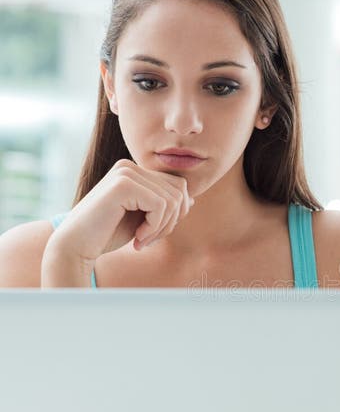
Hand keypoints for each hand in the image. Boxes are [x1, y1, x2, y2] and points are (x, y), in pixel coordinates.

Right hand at [48, 159, 194, 265]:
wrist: (76, 246)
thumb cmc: (107, 234)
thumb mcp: (142, 219)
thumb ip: (162, 206)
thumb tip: (191, 199)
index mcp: (134, 171)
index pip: (177, 186)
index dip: (175, 213)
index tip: (154, 233)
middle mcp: (129, 166)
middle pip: (179, 190)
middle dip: (171, 221)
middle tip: (149, 240)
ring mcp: (125, 172)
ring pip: (172, 199)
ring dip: (162, 227)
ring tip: (142, 240)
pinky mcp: (123, 184)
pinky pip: (161, 205)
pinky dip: (154, 227)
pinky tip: (137, 238)